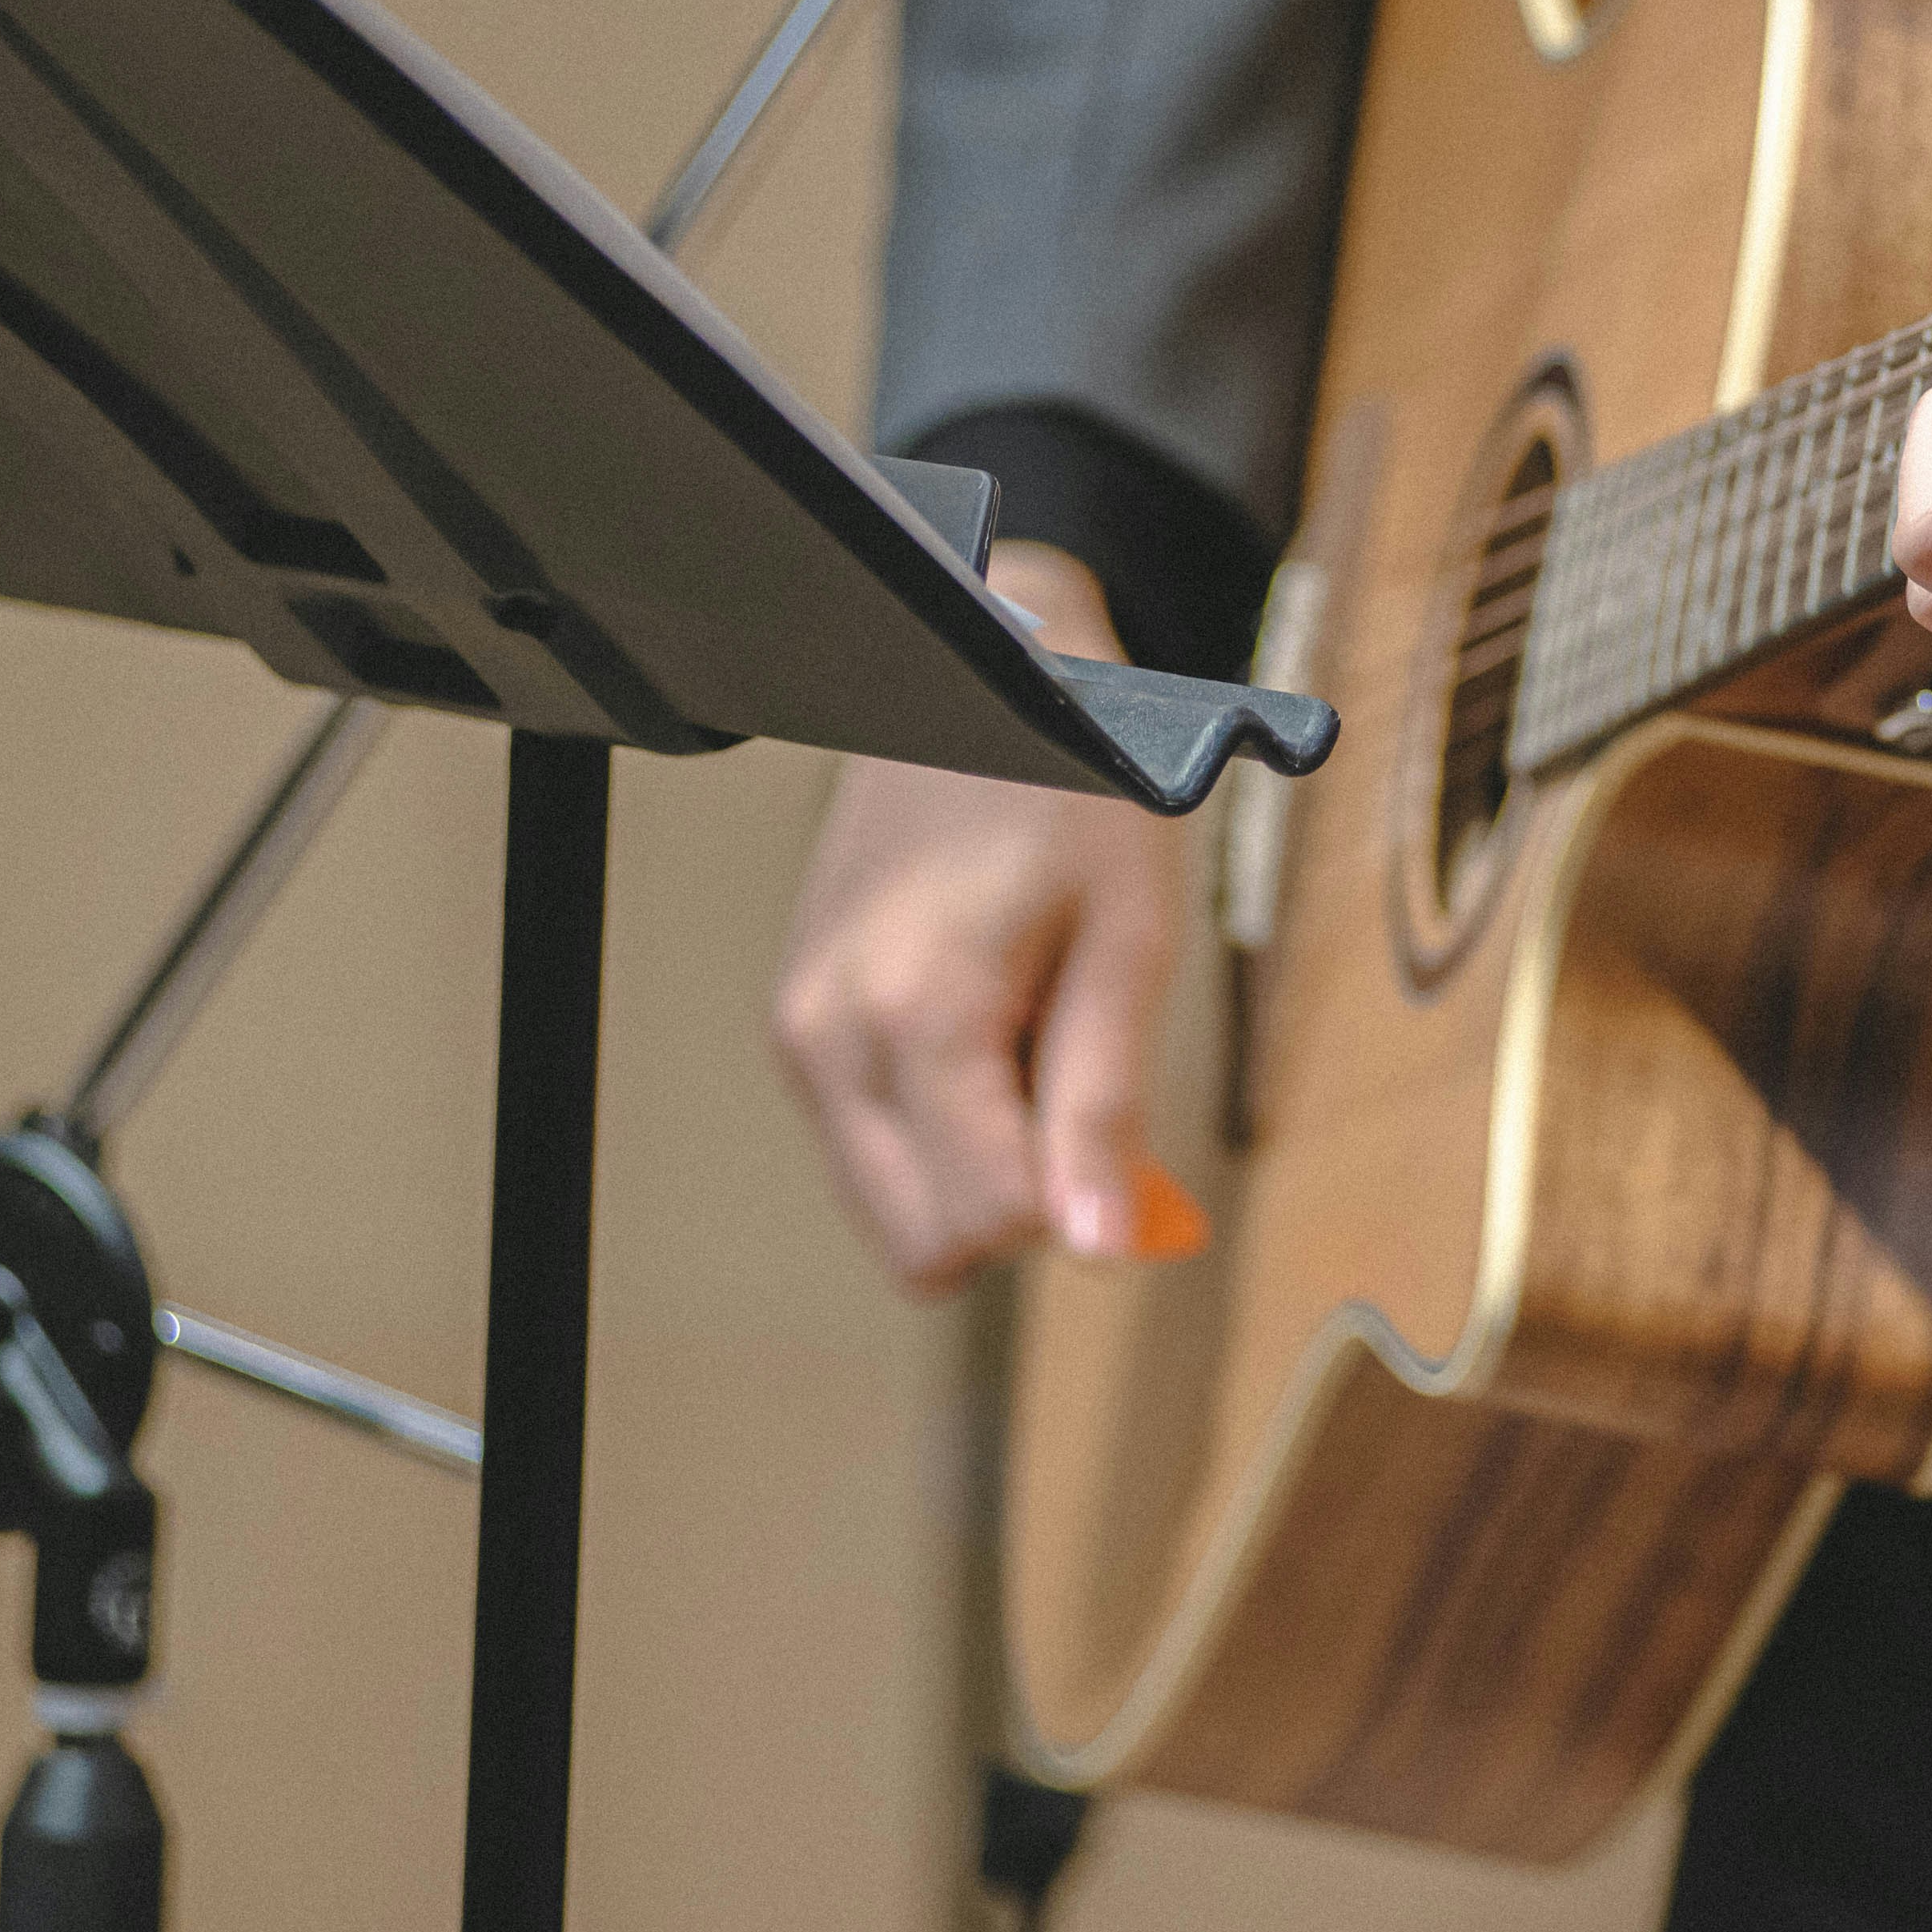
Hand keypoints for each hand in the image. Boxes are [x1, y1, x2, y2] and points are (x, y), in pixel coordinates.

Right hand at [768, 541, 1199, 1292]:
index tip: (1139, 1145)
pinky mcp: (793, 1026)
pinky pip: (870, 1154)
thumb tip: (1102, 1249)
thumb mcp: (1129, 938)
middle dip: (1023, 1207)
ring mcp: (799, 1035)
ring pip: (893, 1216)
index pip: (993, 1218)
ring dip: (979, 1174)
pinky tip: (985, 1034)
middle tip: (1080, 1092)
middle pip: (927, 1246)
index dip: (1087, 1207)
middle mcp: (830, 1038)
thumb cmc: (1072, 793)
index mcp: (918, 1013)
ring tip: (1031, 1044)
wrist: (976, 683)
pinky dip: (940, 1136)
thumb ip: (1104, 1102)